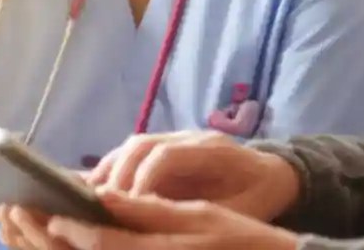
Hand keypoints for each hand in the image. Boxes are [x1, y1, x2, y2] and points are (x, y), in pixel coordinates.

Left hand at [2, 191, 299, 249]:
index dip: (59, 226)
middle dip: (40, 240)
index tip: (32, 206)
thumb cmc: (241, 238)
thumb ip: (148, 209)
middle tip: (14, 212)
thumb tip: (101, 196)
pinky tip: (58, 243)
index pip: (96, 245)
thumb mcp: (200, 214)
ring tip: (23, 227)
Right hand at [87, 131, 299, 220]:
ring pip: (133, 146)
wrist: (276, 173)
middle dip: (117, 176)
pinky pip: (134, 154)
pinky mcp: (167, 148)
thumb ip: (211, 214)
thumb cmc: (261, 194)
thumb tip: (165, 225)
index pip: (167, 156)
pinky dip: (113, 170)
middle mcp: (190, 137)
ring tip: (87, 199)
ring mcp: (177, 139)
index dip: (142, 181)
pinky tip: (95, 191)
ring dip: (108, 171)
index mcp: (212, 149)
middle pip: (142, 145)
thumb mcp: (245, 210)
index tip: (127, 208)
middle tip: (97, 207)